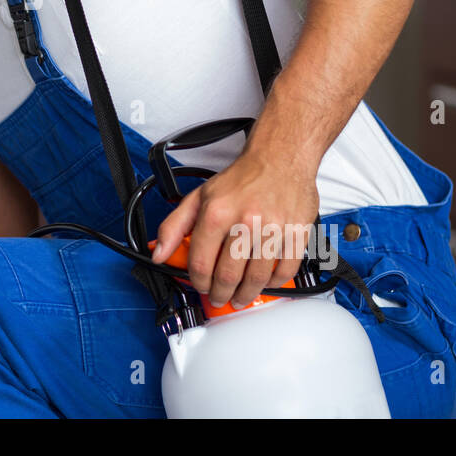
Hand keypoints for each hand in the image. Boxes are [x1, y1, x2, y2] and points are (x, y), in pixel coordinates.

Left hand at [150, 150, 317, 309]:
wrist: (280, 158)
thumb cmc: (242, 179)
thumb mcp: (199, 197)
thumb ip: (174, 226)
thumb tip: (159, 253)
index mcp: (217, 213)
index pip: (201, 264)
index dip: (199, 283)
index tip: (201, 286)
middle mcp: (245, 222)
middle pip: (228, 276)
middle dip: (221, 294)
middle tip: (220, 296)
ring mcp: (273, 230)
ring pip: (256, 279)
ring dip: (246, 294)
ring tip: (241, 296)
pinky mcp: (297, 234)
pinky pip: (285, 271)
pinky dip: (274, 282)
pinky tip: (265, 280)